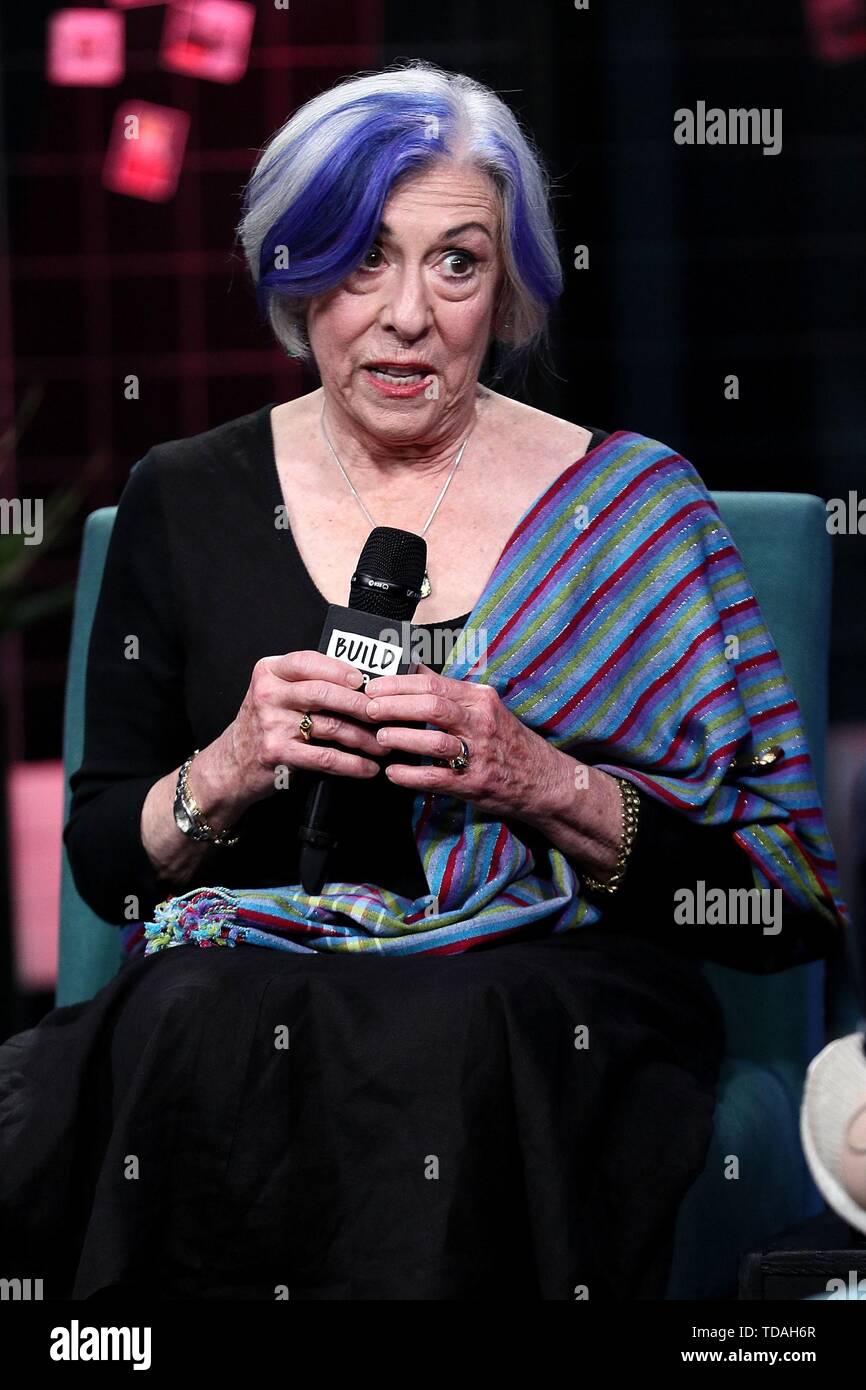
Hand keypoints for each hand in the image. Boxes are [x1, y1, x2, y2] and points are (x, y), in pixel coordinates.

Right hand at [205, 650, 384, 810]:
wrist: (231, 763)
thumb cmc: (264, 724)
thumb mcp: (276, 693)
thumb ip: (308, 683)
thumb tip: (362, 684)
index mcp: (269, 672)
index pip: (308, 661)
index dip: (339, 670)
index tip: (364, 681)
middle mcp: (268, 694)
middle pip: (323, 693)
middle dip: (360, 704)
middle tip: (383, 714)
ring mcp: (271, 724)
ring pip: (330, 726)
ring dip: (363, 738)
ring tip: (383, 744)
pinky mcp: (278, 753)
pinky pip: (325, 757)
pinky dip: (352, 764)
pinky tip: (367, 767)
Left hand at [362, 661, 563, 821]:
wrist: (544, 781)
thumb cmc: (508, 742)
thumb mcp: (484, 708)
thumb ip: (449, 690)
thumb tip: (414, 668)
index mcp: (480, 699)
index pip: (433, 684)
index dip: (398, 684)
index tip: (374, 687)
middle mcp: (481, 722)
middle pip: (431, 706)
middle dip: (394, 706)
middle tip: (369, 709)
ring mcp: (479, 754)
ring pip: (434, 741)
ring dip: (402, 738)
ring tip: (379, 737)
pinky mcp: (475, 783)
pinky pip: (436, 778)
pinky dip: (410, 775)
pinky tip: (392, 773)